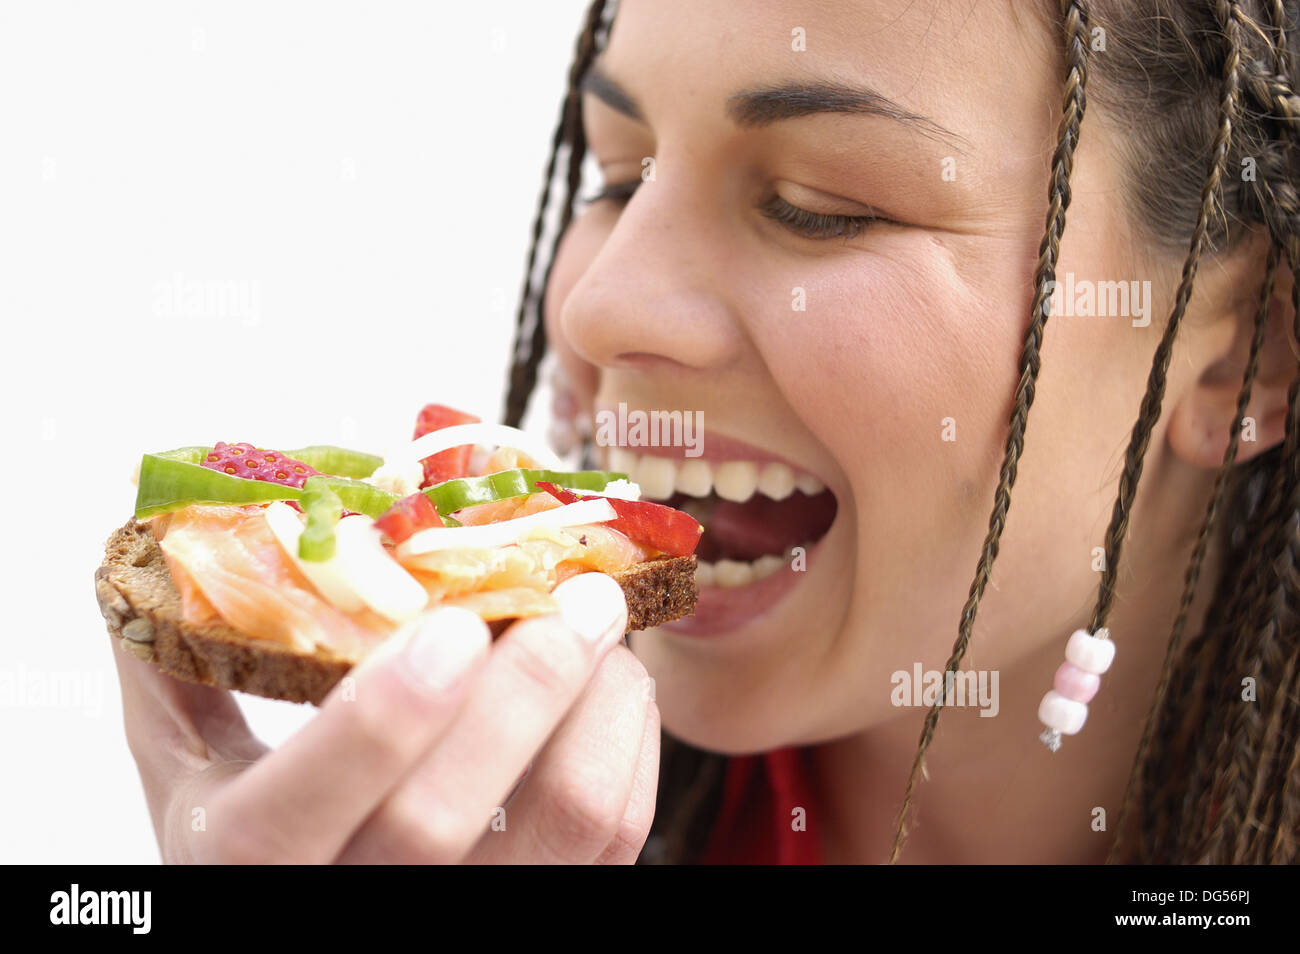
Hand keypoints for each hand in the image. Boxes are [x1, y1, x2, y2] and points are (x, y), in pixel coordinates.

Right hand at [111, 572, 659, 863]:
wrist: (308, 916)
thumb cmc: (246, 841)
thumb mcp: (185, 766)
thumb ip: (178, 667)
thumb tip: (164, 537)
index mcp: (242, 863)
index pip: (292, 816)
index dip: (376, 722)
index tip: (452, 623)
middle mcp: (353, 904)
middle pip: (445, 820)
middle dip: (526, 690)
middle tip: (578, 592)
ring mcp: (459, 917)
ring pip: (564, 826)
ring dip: (601, 705)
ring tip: (604, 625)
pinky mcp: (540, 908)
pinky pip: (617, 838)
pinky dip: (631, 744)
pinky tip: (615, 685)